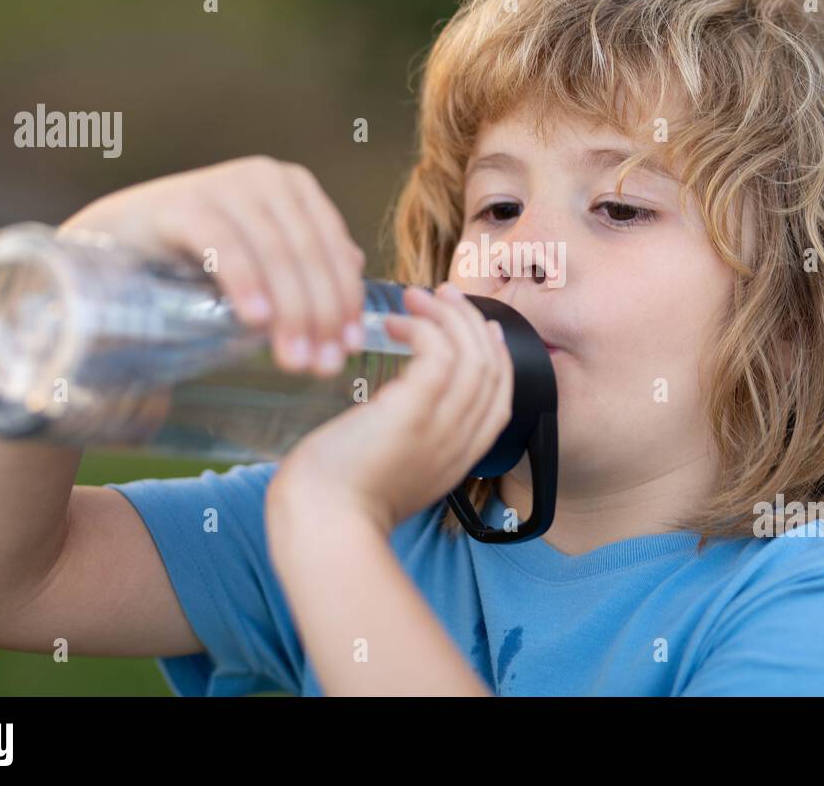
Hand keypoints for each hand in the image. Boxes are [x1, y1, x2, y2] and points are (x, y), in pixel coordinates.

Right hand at [57, 155, 365, 375]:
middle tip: (321, 367)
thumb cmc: (196, 257)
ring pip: (275, 254)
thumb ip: (305, 262)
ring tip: (294, 360)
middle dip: (320, 315)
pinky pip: (225, 246)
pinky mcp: (185, 202)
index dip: (346, 300)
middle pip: (308, 255)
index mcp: (294, 188)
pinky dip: (245, 284)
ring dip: (290, 312)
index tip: (350, 348)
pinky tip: (256, 321)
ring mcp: (226, 184)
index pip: (333, 249)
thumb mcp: (260, 260)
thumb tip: (357, 268)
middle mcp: (266, 177)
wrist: (116, 244)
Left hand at [267, 282, 513, 534]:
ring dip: (448, 317)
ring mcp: (441, 427)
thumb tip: (389, 413)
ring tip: (416, 298)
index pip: (501, 396)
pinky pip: (441, 355)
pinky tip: (396, 326)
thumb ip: (405, 443)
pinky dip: (424, 330)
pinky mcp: (413, 413)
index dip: (496, 354)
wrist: (322, 528)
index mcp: (459, 457)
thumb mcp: (388, 472)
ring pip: (473, 355)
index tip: (478, 324)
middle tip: (441, 294)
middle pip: (493, 368)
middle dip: (472, 322)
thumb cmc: (337, 503)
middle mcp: (460, 441)